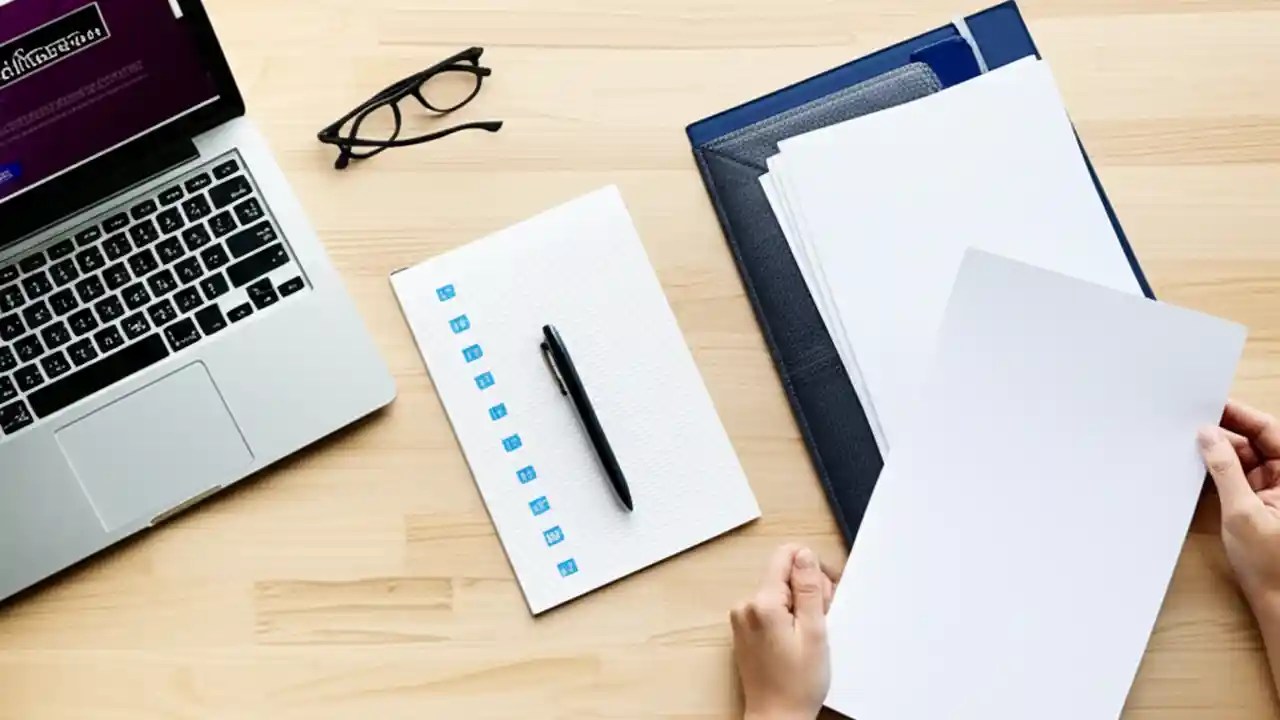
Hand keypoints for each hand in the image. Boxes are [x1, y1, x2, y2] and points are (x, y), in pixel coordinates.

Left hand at [730, 544, 841, 719]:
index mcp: (763, 603)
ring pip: (779, 591)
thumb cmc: (797, 685)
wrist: (777, 717)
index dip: (812, 567)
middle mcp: (746, 606)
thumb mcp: (814, 633)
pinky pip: (770, 608)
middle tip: (821, 620)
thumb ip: (809, 589)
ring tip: (809, 635)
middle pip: (784, 574)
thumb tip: (804, 555)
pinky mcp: (745, 629)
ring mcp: (743, 618)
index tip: (825, 590)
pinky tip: (796, 639)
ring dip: (800, 605)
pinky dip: (787, 616)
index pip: (786, 556)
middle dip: (808, 590)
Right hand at [1198, 401, 1279, 609]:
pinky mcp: (1262, 502)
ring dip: (1220, 453)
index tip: (1211, 405)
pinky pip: (1240, 476)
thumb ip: (1224, 469)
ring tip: (1190, 446)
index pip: (1270, 431)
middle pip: (1257, 441)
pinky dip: (1220, 471)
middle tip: (1191, 424)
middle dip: (1226, 433)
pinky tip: (1199, 467)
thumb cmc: (1270, 564)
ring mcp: (1276, 490)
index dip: (1241, 415)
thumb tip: (1208, 435)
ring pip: (1246, 458)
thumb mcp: (1242, 512)